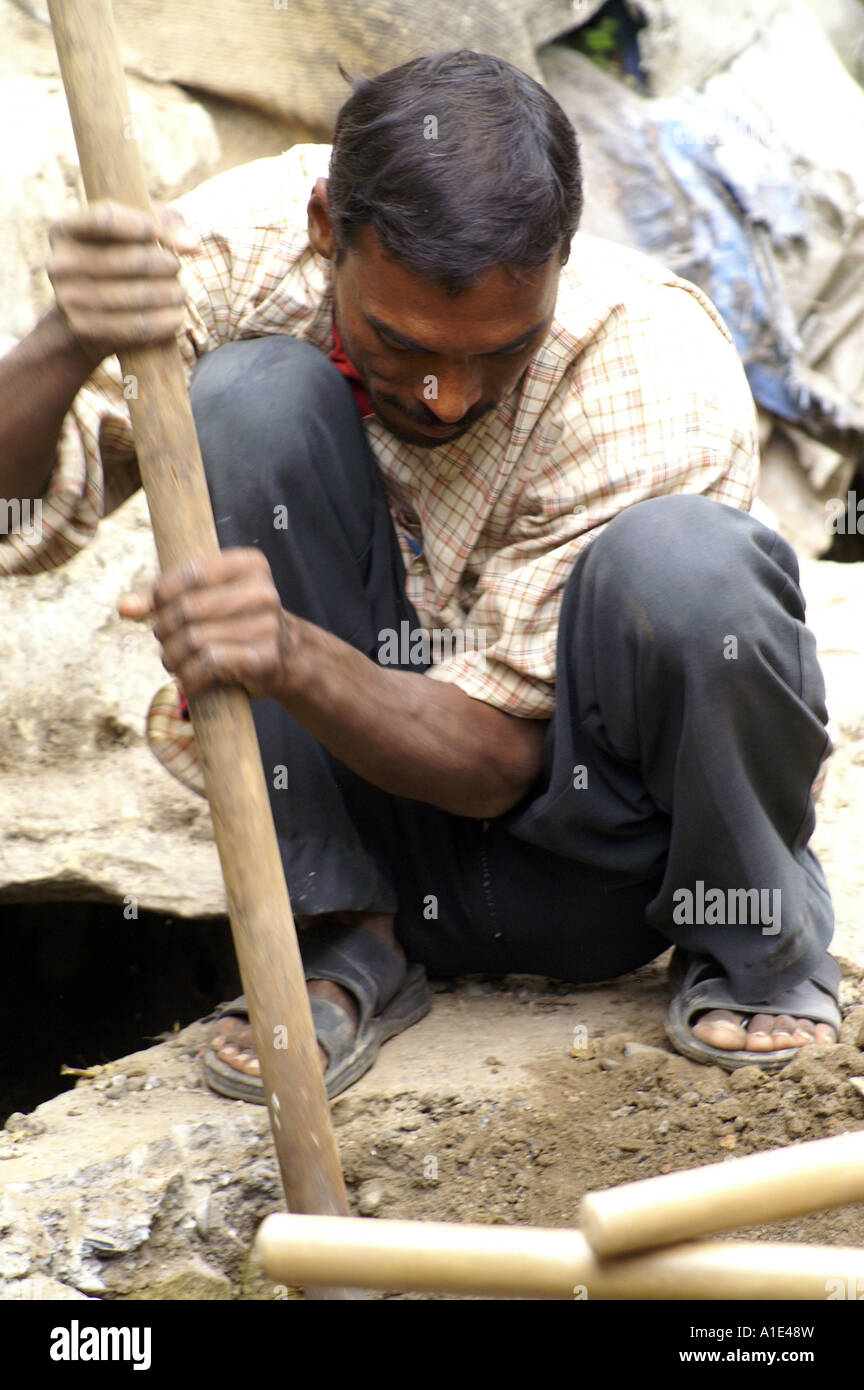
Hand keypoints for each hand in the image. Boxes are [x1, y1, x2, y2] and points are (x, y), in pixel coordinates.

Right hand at [46, 200, 199, 367]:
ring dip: (170, 294)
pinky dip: (164, 322)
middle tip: (176, 268)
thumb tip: (191, 247)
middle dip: (164, 264)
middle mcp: (59, 264)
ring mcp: (69, 299)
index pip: (105, 219)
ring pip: (136, 295)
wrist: (86, 317)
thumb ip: (166, 223)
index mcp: (64, 229)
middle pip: (128, 259)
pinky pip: (135, 326)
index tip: (157, 233)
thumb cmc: (117, 260)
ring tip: (180, 293)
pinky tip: (176, 317)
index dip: (140, 225)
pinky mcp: (85, 329)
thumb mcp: (136, 232)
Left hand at [118, 548, 295, 701]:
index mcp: (250, 564)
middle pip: (189, 609)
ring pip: (196, 639)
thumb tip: (125, 608)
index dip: (162, 593)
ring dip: (173, 657)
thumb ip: (163, 598)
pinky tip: (188, 681)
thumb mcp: (203, 598)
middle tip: (163, 641)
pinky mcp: (266, 658)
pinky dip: (190, 677)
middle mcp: (264, 592)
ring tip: (173, 662)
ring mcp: (269, 626)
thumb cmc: (232, 622)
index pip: (192, 571)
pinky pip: (210, 664)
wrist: (284, 657)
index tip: (153, 610)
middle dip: (164, 630)